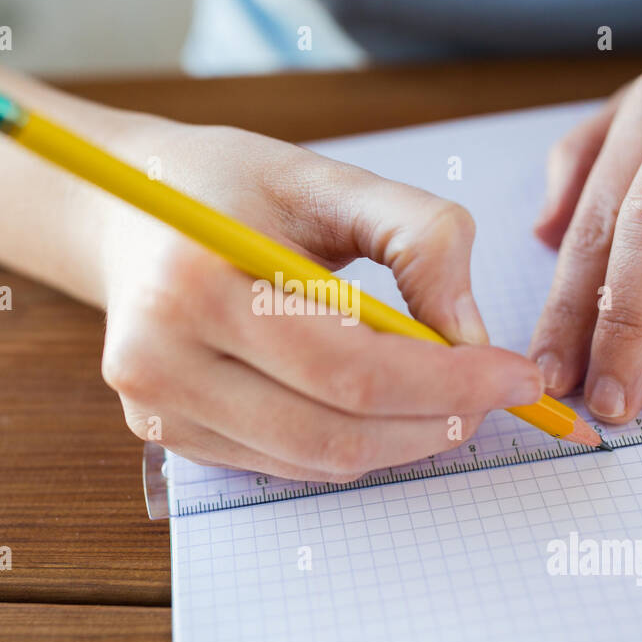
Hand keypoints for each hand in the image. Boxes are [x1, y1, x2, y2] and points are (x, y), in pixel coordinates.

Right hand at [90, 115, 542, 480]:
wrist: (124, 209)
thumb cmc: (228, 184)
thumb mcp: (328, 179)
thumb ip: (418, 238)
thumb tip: (472, 336)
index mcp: (196, 282)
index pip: (350, 367)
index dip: (449, 382)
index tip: (517, 374)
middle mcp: (160, 359)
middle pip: (335, 430)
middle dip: (436, 420)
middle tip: (494, 394)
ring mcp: (156, 408)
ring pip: (314, 461)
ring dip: (400, 441)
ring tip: (448, 400)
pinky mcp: (164, 433)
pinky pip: (285, 462)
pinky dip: (352, 444)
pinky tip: (383, 406)